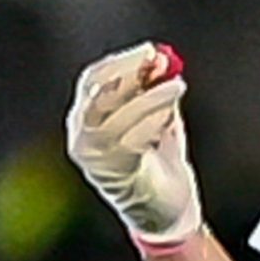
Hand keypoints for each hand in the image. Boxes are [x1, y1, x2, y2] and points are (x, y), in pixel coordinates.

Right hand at [66, 41, 201, 243]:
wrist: (164, 210)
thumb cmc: (158, 160)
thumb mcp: (157, 116)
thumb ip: (154, 89)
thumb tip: (161, 60)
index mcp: (86, 117)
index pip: (94, 79)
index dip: (121, 61)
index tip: (150, 50)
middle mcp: (82, 135)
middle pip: (99, 91)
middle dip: (130, 71)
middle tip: (160, 60)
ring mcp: (93, 155)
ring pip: (118, 113)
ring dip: (150, 97)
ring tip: (177, 87)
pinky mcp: (111, 172)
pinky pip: (131, 138)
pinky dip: (151, 123)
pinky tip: (169, 118)